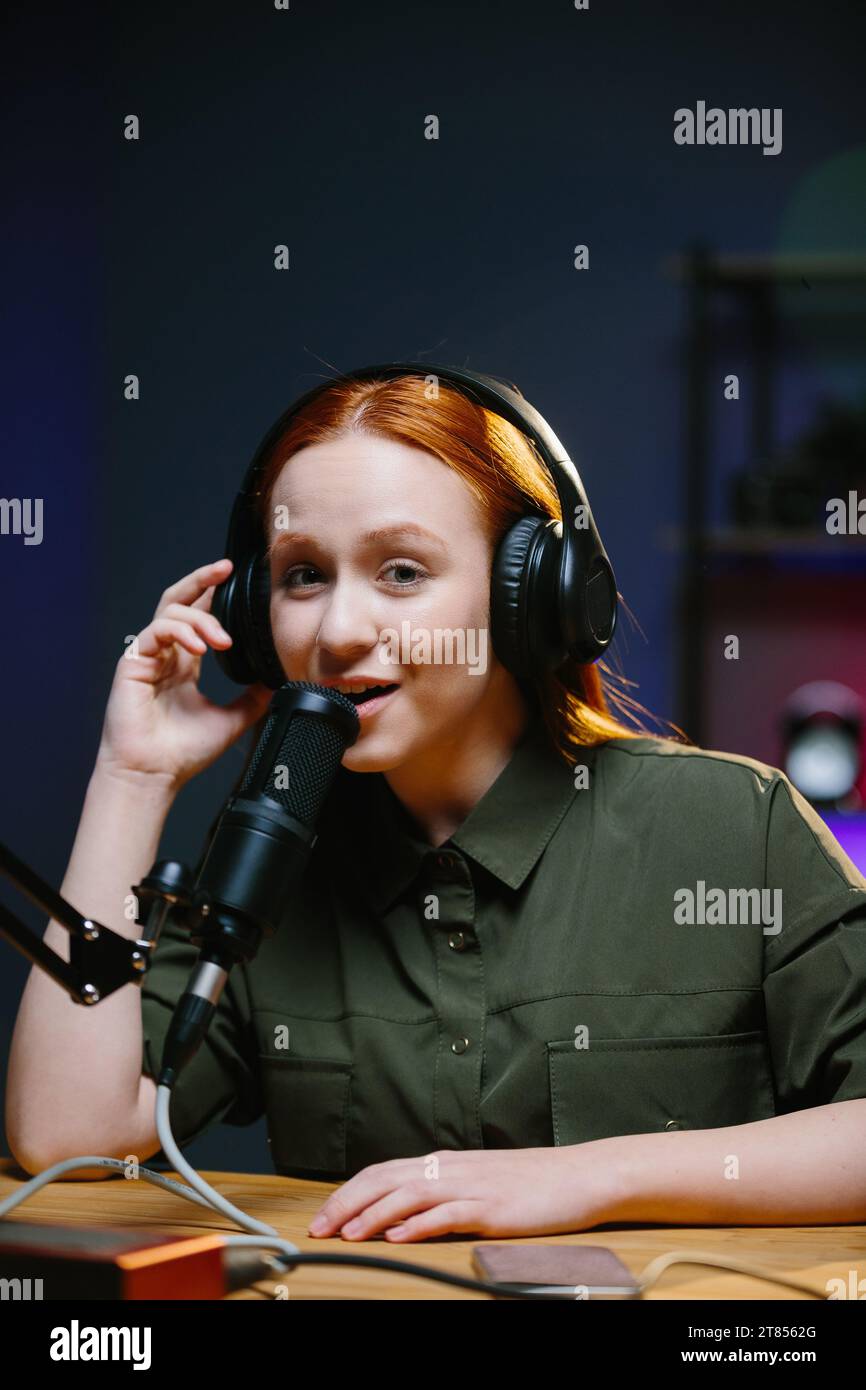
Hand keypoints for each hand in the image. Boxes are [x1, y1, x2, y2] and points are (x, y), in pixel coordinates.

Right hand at [96, 557, 272, 790]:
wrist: (154, 775)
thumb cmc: (182, 753)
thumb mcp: (232, 719)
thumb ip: (253, 698)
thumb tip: (279, 682)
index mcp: (185, 664)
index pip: (198, 616)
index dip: (213, 594)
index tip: (235, 578)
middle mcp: (166, 655)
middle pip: (179, 601)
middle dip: (201, 580)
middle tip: (225, 569)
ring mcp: (148, 657)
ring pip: (170, 613)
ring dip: (200, 619)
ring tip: (222, 640)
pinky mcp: (133, 664)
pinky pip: (156, 632)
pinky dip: (179, 632)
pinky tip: (199, 648)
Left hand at [306, 1145, 621, 1242]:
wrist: (579, 1175)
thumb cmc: (532, 1182)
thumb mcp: (478, 1182)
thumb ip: (441, 1193)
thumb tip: (400, 1215)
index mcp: (444, 1163)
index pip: (383, 1172)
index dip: (349, 1193)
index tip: (324, 1215)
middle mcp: (450, 1169)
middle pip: (386, 1179)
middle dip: (347, 1203)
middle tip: (319, 1228)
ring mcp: (470, 1186)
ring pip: (409, 1193)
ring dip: (375, 1214)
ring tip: (349, 1234)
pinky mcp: (491, 1207)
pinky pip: (448, 1213)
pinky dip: (419, 1224)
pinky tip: (399, 1237)